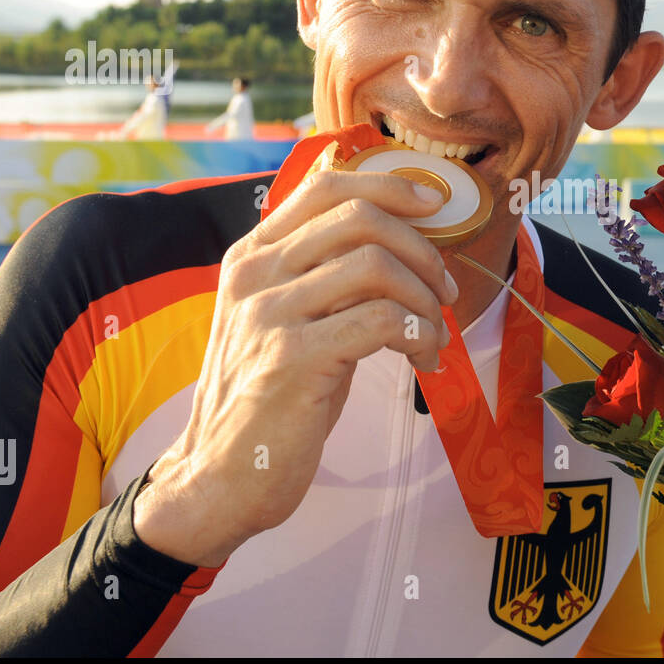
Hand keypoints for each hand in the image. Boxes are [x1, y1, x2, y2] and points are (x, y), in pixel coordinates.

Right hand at [132, 169, 458, 566]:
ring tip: (432, 335)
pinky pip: (379, 320)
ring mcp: (269, 314)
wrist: (219, 476)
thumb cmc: (268, 397)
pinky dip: (418, 334)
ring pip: (376, 266)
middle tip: (444, 292)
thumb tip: (387, 227)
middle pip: (359, 220)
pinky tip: (423, 359)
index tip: (434, 205)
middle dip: (422, 251)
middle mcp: (255, 274)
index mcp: (253, 255)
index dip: (389, 186)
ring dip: (424, 299)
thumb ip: (323, 272)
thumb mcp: (287, 318)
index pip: (325, 186)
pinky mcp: (291, 357)